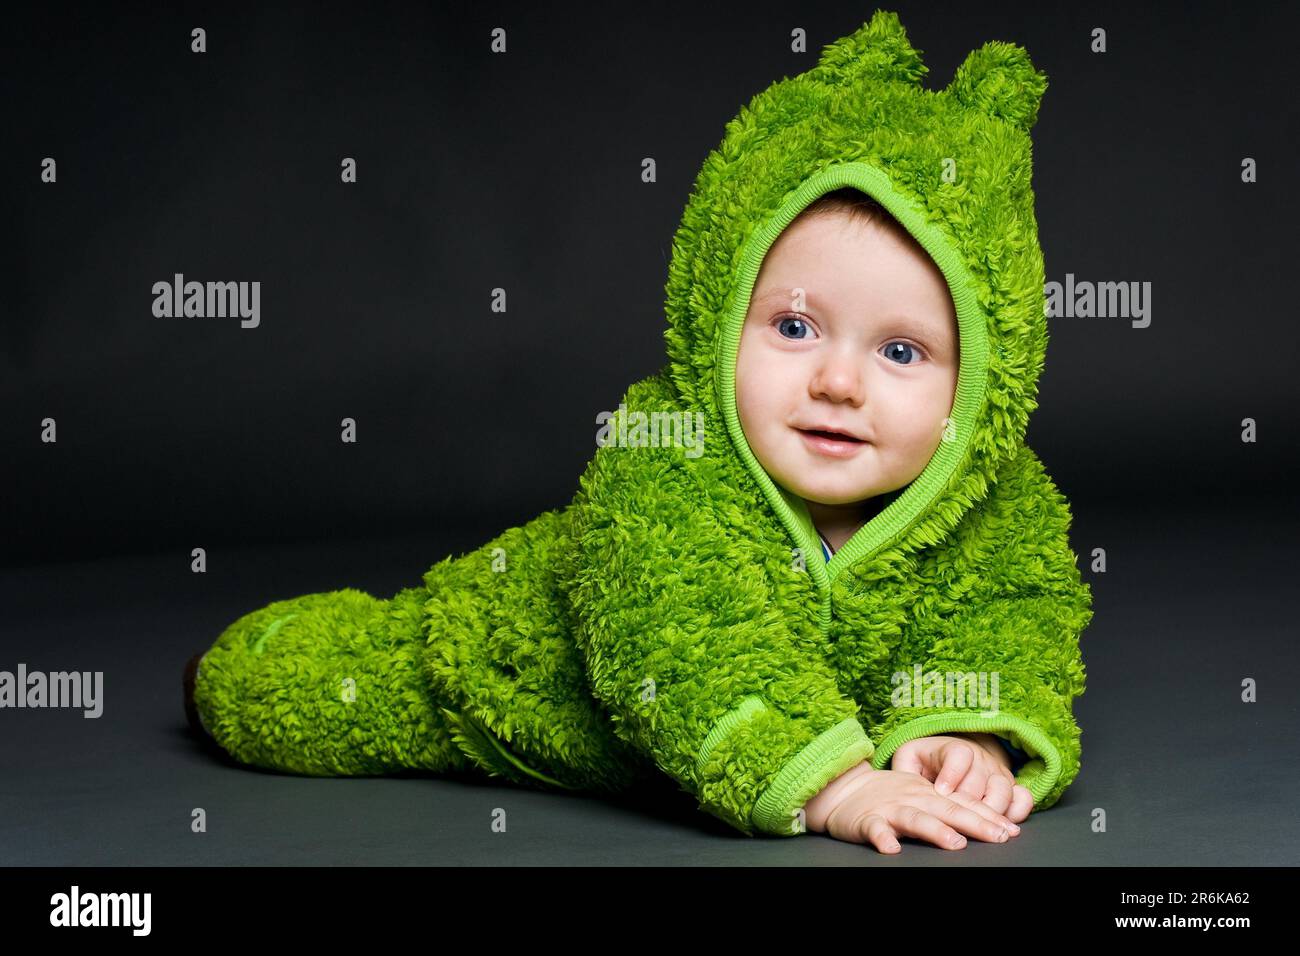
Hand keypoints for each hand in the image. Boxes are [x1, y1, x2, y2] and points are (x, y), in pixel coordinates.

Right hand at [802, 762, 1019, 852]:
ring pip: (915, 819)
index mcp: (929, 793)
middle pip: (947, 810)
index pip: (963, 804)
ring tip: (955, 843)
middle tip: (999, 837)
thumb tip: (992, 825)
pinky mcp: (866, 821)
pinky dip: (883, 838)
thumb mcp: (921, 794)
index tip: (1012, 831)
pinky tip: (892, 850)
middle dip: (975, 823)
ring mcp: (890, 809)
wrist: (844, 789)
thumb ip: (951, 806)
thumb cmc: (889, 795)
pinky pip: (875, 830)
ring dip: (935, 830)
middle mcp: (913, 798)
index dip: (988, 817)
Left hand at [890, 733, 1033, 823]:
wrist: (952, 757)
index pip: (959, 754)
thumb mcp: (910, 758)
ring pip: (1003, 789)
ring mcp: (997, 773)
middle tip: (958, 818)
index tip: (940, 791)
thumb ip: (904, 769)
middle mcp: (980, 758)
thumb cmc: (925, 762)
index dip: (952, 773)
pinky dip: (1018, 811)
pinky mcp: (1010, 788)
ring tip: (981, 827)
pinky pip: (1023, 798)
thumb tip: (898, 784)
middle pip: (980, 778)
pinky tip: (1007, 824)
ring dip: (992, 809)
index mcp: (953, 748)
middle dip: (969, 800)